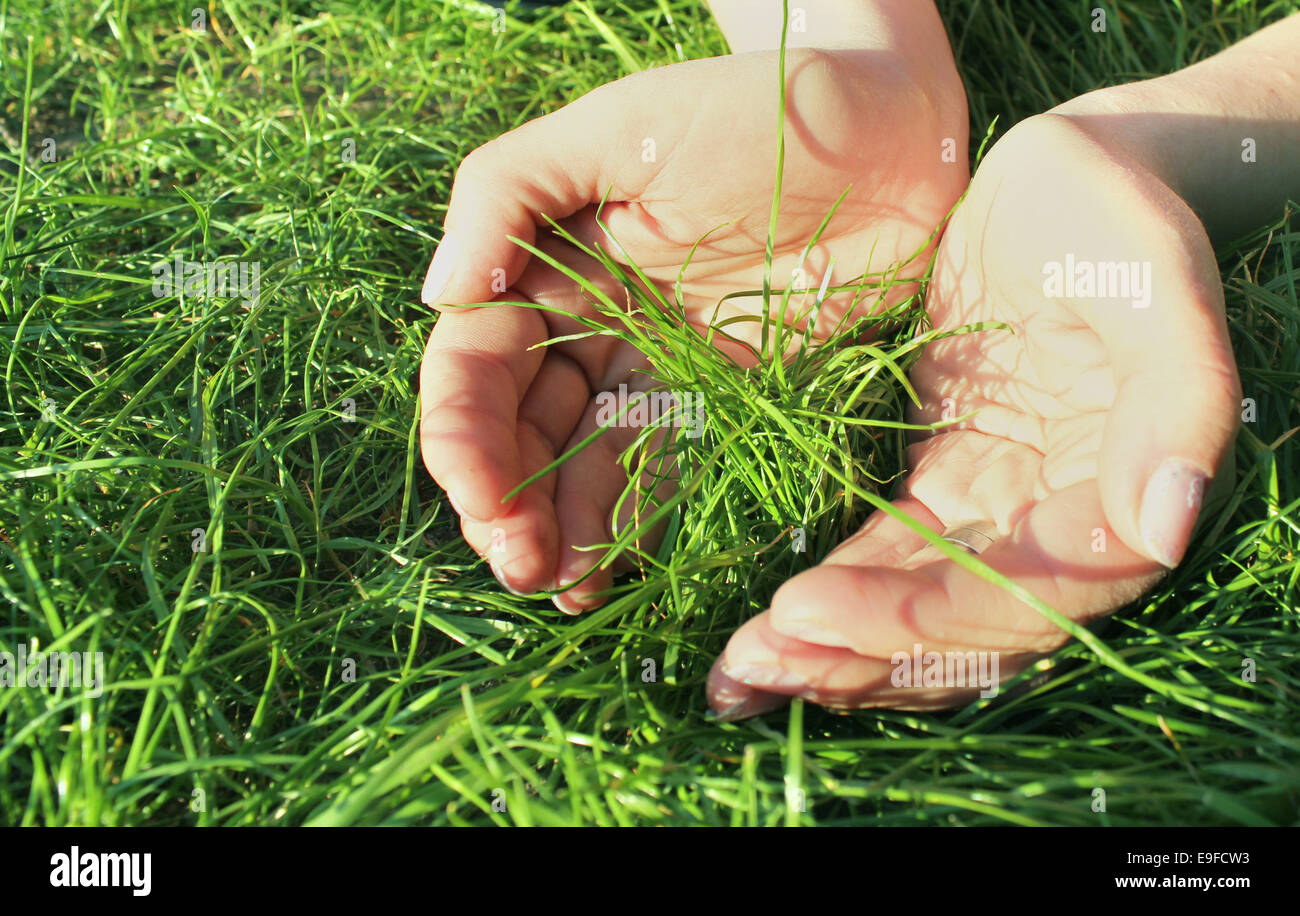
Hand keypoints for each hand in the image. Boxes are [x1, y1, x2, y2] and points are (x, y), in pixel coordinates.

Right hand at [420, 43, 968, 610]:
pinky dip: (626, 523)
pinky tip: (603, 571)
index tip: (478, 493)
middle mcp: (592, 322)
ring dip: (556, 527)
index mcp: (548, 261)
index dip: (465, 431)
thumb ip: (508, 193)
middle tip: (516, 563)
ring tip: (552, 585)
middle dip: (503, 498)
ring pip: (583, 461)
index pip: (479, 360)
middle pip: (521, 426)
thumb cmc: (752, 109)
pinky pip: (663, 470)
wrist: (892, 134)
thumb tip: (437, 296)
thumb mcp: (615, 128)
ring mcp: (658, 367)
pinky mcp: (724, 401)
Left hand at [707, 112, 1241, 717]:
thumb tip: (1158, 530)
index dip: (922, 618)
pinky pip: (882, 562)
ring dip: (830, 653)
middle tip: (745, 669)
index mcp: (1112, 496)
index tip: (811, 607)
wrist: (1066, 182)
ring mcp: (990, 510)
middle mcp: (1051, 528)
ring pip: (913, 612)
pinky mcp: (939, 486)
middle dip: (854, 656)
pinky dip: (829, 603)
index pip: (1022, 597)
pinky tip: (763, 631)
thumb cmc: (1111, 214)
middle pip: (959, 632)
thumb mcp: (1153, 280)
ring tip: (733, 678)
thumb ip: (1176, 398)